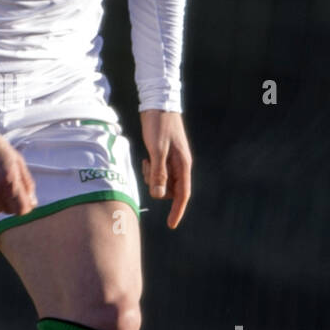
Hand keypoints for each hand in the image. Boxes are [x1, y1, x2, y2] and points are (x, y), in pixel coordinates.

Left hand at [139, 109, 191, 228]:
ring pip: (163, 181)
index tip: (171, 224)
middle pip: (171, 189)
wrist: (158, 105)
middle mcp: (181, 165)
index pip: (183, 194)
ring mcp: (173, 160)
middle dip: (158, 186)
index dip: (177, 210)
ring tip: (147, 160)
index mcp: (183, 164)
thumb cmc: (158, 126)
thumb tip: (160, 195)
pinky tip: (146, 157)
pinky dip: (151, 170)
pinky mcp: (165, 156)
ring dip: (153, 177)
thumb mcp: (156, 150)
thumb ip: (159, 172)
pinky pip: (159, 172)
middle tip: (148, 168)